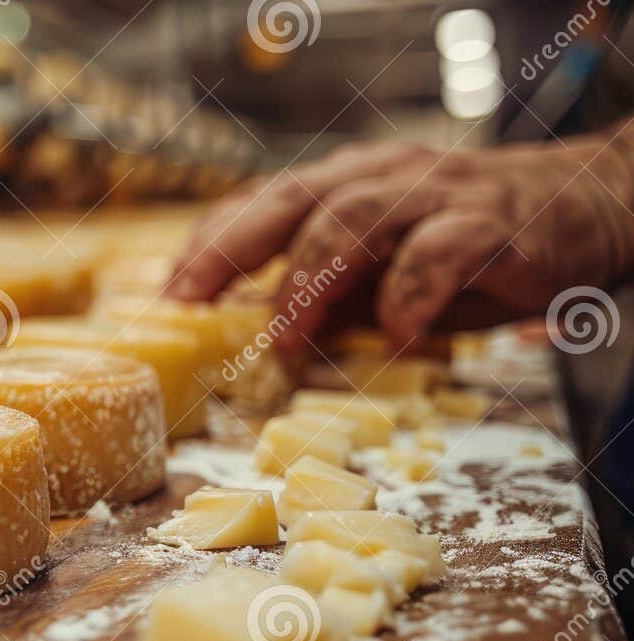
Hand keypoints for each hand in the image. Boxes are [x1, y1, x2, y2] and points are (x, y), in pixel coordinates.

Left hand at [164, 128, 633, 353]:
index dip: (212, 245)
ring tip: (287, 339)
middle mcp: (383, 179)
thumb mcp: (388, 274)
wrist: (592, 207)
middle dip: (233, 251)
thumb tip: (260, 340)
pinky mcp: (492, 225)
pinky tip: (391, 337)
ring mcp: (437, 196)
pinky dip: (407, 296)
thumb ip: (331, 296)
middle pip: (293, 201)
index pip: (263, 204)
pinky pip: (438, 253)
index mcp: (348, 185)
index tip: (171, 294)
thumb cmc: (476, 248)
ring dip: (309, 282)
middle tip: (194, 305)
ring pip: (353, 219)